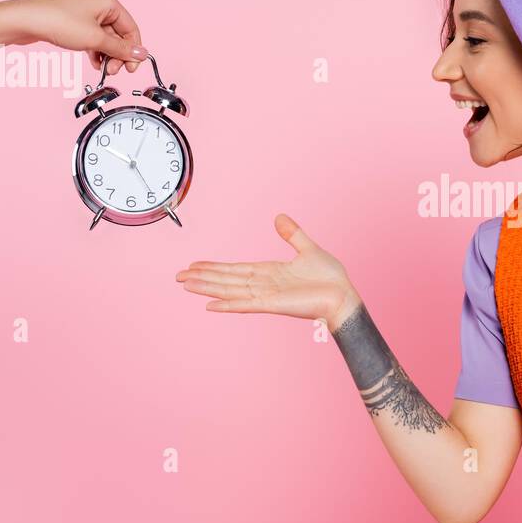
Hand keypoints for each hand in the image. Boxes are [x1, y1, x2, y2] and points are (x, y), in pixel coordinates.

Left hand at [0, 0, 146, 74]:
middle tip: (113, 71)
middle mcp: (98, 1)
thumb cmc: (58, 22)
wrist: (24, 19)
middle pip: (118, 33)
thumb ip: (121, 49)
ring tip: (102, 69)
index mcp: (108, 0)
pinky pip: (92, 35)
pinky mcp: (73, 18)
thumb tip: (141, 54)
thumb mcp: (95, 40)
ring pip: (105, 36)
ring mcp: (84, 9)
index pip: (131, 28)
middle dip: (118, 54)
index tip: (131, 68)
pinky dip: (95, 49)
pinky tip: (93, 61)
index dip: (133, 50)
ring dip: (107, 54)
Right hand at [176, 214, 360, 329]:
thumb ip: (292, 234)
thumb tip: (279, 217)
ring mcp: (266, 295)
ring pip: (230, 290)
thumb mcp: (308, 248)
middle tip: (178, 276)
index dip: (214, 267)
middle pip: (226, 279)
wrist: (343, 296)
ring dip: (207, 287)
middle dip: (203, 276)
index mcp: (270, 272)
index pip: (235, 269)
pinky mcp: (273, 305)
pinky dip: (227, 304)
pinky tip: (209, 304)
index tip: (195, 265)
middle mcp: (263, 284)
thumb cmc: (330, 278)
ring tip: (185, 285)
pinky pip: (245, 304)